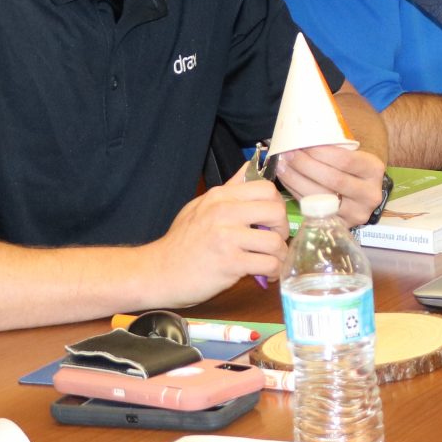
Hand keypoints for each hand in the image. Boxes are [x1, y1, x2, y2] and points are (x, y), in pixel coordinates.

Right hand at [147, 176, 289, 304]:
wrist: (159, 272)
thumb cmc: (181, 242)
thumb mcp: (200, 207)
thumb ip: (229, 189)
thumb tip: (249, 166)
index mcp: (220, 197)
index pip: (266, 188)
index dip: (276, 204)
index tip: (272, 220)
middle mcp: (224, 212)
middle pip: (276, 211)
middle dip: (283, 229)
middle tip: (275, 240)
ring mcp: (227, 238)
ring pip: (275, 242)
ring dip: (280, 255)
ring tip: (273, 261)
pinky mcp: (230, 263)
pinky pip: (268, 264)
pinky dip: (274, 271)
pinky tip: (267, 274)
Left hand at [273, 144, 387, 229]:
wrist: (365, 194)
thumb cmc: (353, 168)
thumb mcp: (354, 154)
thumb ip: (336, 146)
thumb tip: (303, 133)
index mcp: (374, 170)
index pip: (346, 160)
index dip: (321, 153)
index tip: (302, 144)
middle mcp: (369, 194)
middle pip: (332, 179)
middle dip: (305, 165)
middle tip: (288, 154)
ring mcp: (356, 213)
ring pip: (321, 196)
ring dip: (296, 179)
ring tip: (282, 165)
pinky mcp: (341, 225)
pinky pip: (313, 208)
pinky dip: (296, 192)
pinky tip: (287, 180)